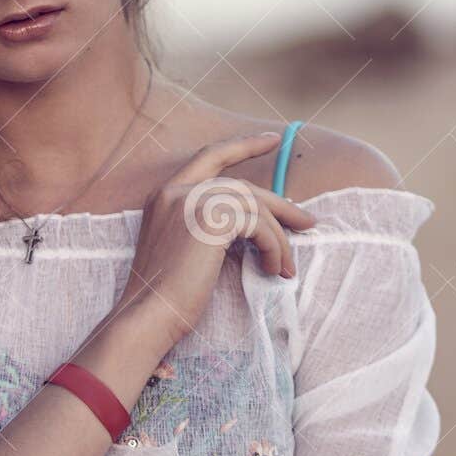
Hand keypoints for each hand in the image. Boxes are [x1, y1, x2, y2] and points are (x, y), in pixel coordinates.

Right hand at [116, 133, 317, 350]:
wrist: (148, 317)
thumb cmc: (165, 297)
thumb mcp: (181, 250)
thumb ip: (205, 226)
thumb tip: (252, 224)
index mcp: (165, 195)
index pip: (210, 156)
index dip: (243, 145)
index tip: (273, 138)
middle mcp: (176, 191)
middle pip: (242, 186)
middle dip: (279, 205)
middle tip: (307, 222)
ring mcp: (190, 202)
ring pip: (254, 208)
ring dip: (278, 238)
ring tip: (287, 266)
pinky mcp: (209, 221)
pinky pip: (257, 226)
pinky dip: (273, 247)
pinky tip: (274, 269)